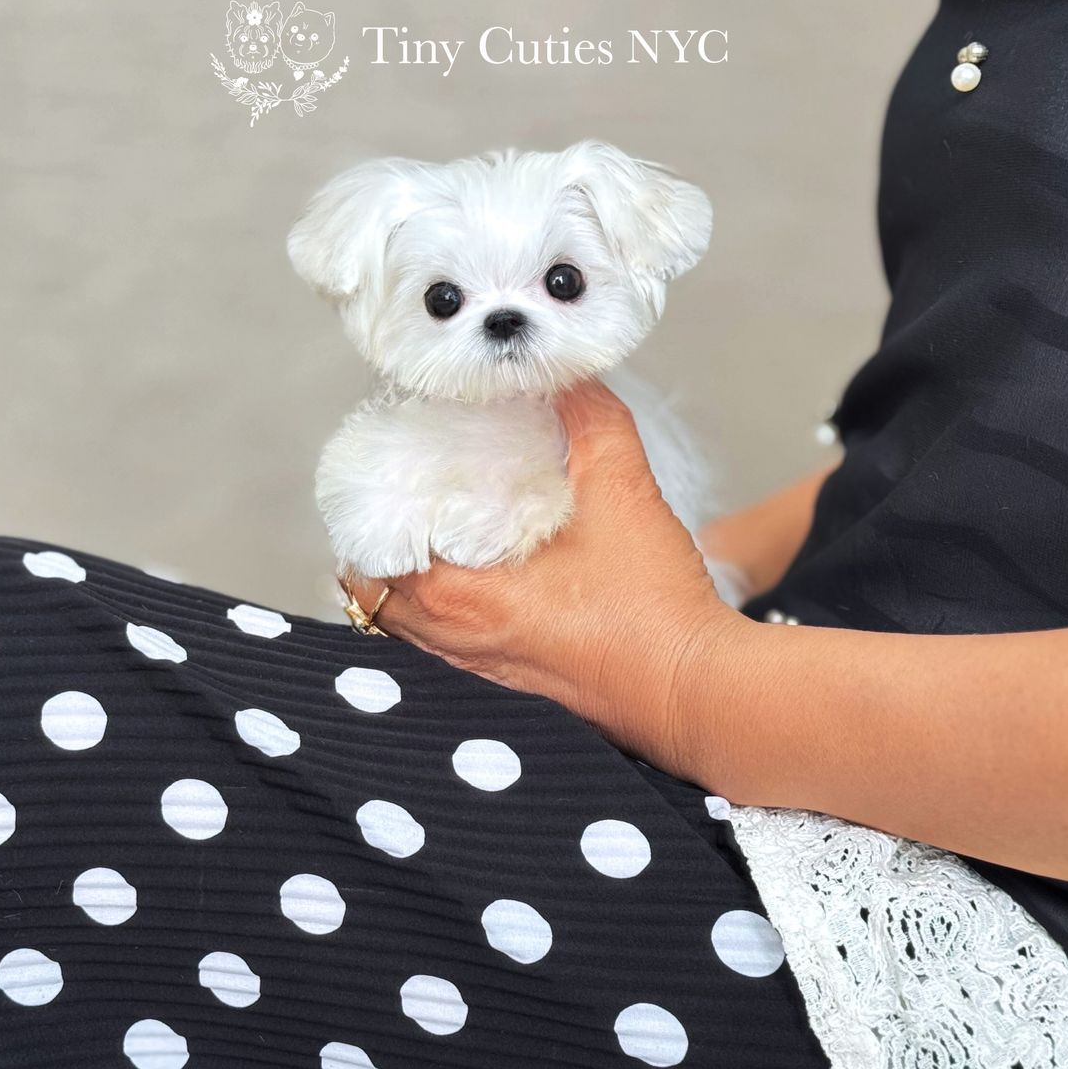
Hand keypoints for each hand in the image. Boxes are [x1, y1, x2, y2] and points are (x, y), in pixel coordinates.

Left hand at [350, 380, 744, 776]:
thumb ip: (591, 421)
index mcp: (459, 598)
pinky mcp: (503, 685)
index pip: (372, 552)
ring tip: (435, 528)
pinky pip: (442, 644)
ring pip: (404, 623)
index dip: (373, 504)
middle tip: (410, 492)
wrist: (695, 690)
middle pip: (374, 591)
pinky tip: (478, 576)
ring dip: (408, 577)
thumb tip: (567, 378)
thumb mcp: (622, 491)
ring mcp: (474, 671)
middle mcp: (453, 642)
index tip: (393, 467)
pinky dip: (441, 610)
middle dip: (383, 539)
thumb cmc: (654, 611)